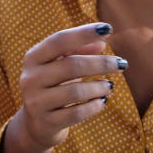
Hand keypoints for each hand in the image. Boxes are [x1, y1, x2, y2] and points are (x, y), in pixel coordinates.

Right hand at [16, 22, 123, 150]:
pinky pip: (76, 113)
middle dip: (101, 63)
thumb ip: (80, 50)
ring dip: (99, 87)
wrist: (36, 123)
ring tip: (110, 85)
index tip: (108, 28)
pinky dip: (93, 106)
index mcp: (33, 58)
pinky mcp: (46, 123)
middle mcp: (31, 78)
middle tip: (122, 64)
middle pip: (72, 65)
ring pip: (76, 91)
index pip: (59, 40)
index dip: (83, 33)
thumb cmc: (54, 85)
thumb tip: (102, 41)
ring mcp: (36, 102)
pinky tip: (102, 102)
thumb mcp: (62, 64)